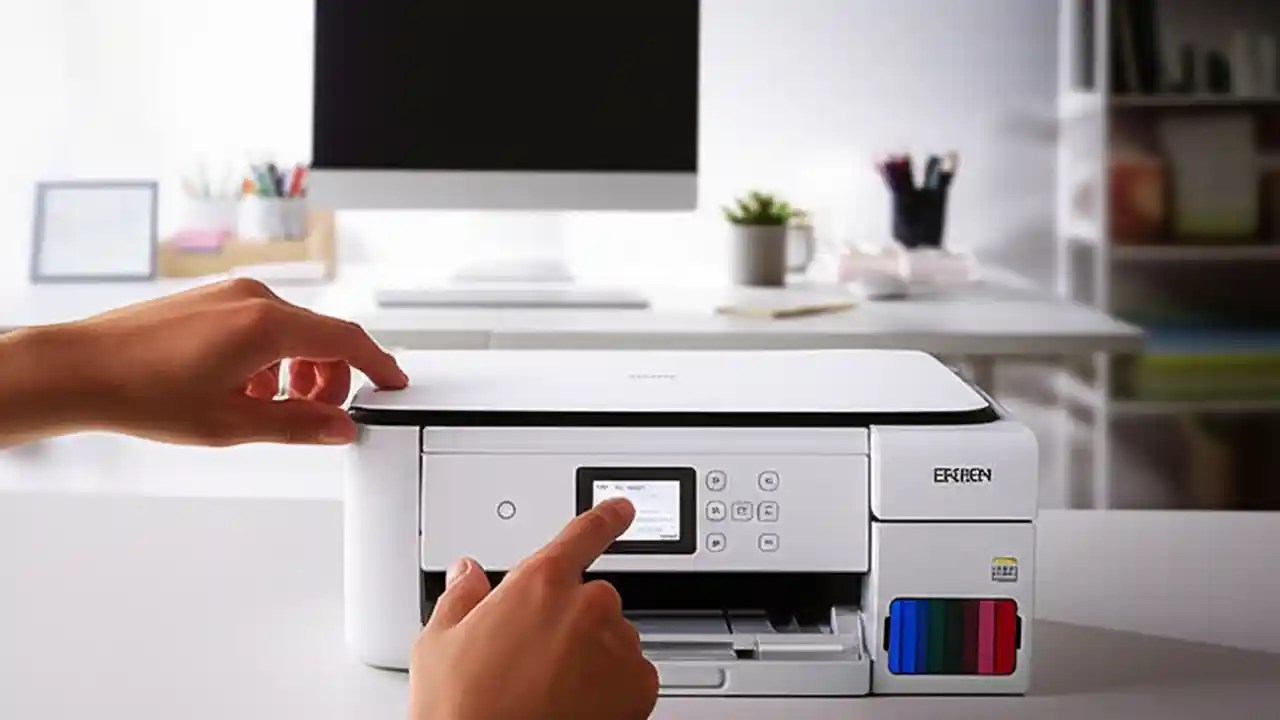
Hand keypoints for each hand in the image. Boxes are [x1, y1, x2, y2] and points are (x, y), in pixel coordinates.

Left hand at [0, 278, 406, 447]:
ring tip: (268, 407)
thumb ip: (297, 425)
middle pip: (322, 336)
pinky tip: (242, 389)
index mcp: (266, 325)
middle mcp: (253, 299)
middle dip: (330, 378)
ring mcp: (230, 295)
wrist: (80, 370)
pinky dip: (270, 357)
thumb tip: (338, 428)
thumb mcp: (232, 423)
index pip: (346, 339)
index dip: (378, 364)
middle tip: (318, 416)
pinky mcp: (212, 300)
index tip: (393, 382)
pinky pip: (263, 325)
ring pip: (292, 331)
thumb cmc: (141, 391)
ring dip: (298, 370)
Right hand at [411, 498, 658, 719]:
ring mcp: (618, 645)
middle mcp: (588, 605)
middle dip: (570, 621)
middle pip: (591, 599)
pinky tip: (575, 707)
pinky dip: (612, 688)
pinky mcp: (640, 684)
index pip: (583, 533)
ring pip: (612, 639)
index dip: (606, 518)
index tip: (622, 509)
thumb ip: (460, 598)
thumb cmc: (463, 713)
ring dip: (591, 655)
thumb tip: (467, 574)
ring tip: (550, 690)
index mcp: (540, 583)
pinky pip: (631, 674)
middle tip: (534, 659)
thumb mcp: (437, 646)